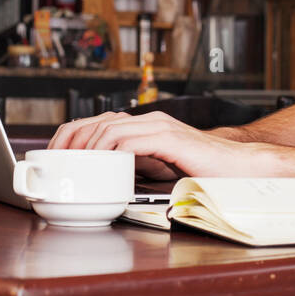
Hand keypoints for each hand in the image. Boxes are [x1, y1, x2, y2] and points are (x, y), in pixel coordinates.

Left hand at [48, 110, 260, 178]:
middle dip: (71, 141)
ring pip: (109, 128)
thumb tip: (106, 175)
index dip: (72, 136)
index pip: (96, 122)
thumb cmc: (201, 169)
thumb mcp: (159, 167)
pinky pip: (130, 141)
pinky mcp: (169, 139)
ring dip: (87, 147)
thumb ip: (135, 165)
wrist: (237, 166)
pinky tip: (104, 167)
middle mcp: (148, 120)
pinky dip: (111, 153)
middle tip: (57, 162)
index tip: (56, 156)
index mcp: (143, 125)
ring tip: (76, 166)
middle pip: (96, 121)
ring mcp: (158, 127)